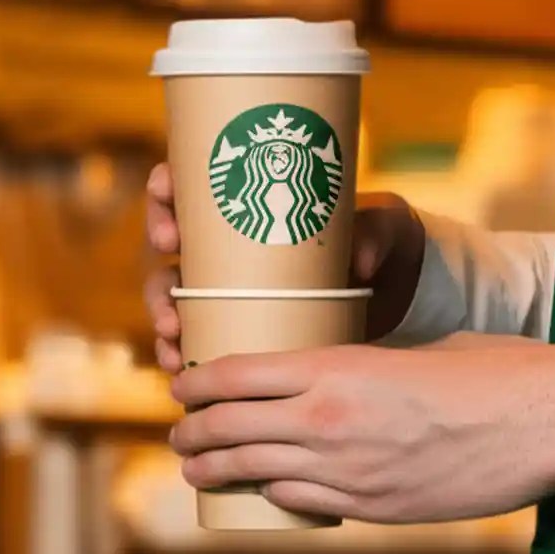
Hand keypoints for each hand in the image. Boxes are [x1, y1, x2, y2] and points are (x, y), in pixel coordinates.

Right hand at [143, 163, 426, 371]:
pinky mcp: (247, 322)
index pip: (186, 185)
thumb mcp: (382, 224)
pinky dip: (186, 353)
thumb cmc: (380, 235)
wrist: (397, 282)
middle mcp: (230, 244)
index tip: (170, 230)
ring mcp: (234, 286)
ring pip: (176, 300)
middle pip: (169, 253)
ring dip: (163, 323)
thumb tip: (361, 264)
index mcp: (248, 200)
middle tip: (171, 303)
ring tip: (174, 346)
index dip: (163, 198)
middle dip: (157, 278)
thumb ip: (374, 232)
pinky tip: (185, 369)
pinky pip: (201, 337)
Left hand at [169, 334, 554, 522]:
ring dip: (216, 470)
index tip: (181, 384)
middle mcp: (328, 420)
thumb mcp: (414, 351)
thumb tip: (338, 379)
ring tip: (196, 469)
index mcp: (336, 366)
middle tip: (180, 434)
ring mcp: (347, 470)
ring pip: (254, 471)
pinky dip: (272, 492)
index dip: (196, 382)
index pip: (236, 375)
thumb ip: (364, 367)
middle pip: (230, 427)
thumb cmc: (490, 372)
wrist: (541, 422)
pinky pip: (300, 500)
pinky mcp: (373, 506)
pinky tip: (264, 488)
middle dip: (193, 433)